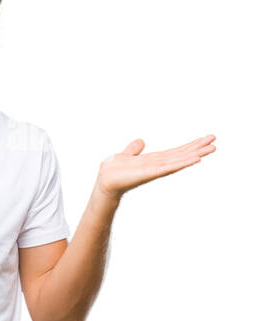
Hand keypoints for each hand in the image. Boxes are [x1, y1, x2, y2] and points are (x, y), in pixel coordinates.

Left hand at [97, 134, 216, 199]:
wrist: (104, 182)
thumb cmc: (113, 171)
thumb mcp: (125, 155)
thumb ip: (134, 149)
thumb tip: (141, 141)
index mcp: (154, 160)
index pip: (175, 152)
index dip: (190, 146)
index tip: (205, 139)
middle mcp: (158, 164)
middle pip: (181, 155)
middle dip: (198, 148)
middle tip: (215, 141)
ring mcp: (156, 169)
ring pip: (179, 160)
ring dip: (195, 154)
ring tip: (211, 149)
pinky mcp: (151, 173)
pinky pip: (170, 167)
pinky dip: (182, 163)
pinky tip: (195, 159)